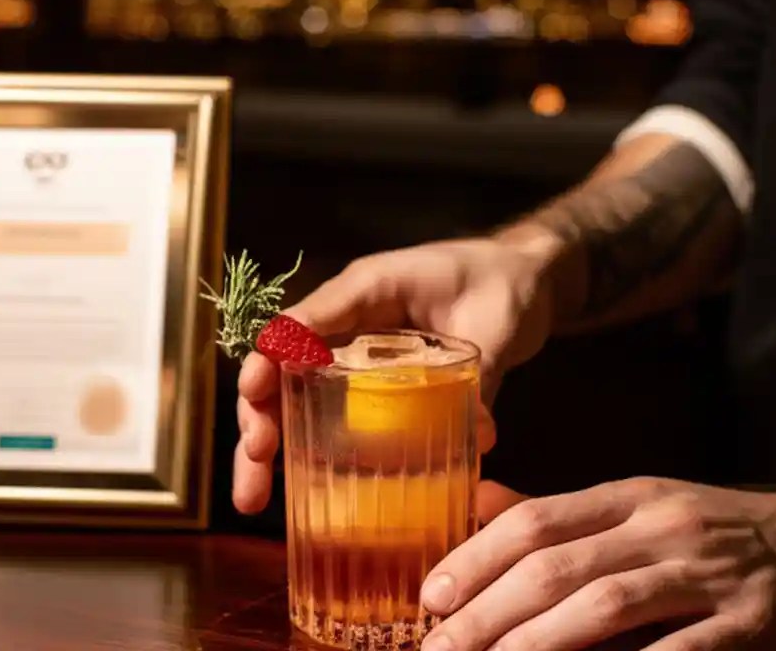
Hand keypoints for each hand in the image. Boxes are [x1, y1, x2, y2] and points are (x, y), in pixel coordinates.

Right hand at [232, 237, 562, 512]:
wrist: (522, 277)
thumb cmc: (501, 282)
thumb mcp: (494, 323)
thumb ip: (482, 375)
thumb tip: (479, 436)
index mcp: (367, 290)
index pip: (301, 323)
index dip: (269, 359)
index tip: (254, 396)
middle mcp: (348, 322)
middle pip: (282, 368)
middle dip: (258, 419)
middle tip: (254, 469)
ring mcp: (354, 353)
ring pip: (294, 397)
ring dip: (271, 446)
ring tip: (253, 499)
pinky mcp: (371, 381)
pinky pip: (327, 414)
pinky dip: (308, 452)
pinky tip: (299, 495)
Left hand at [419, 477, 775, 650]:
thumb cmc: (715, 531)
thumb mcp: (639, 506)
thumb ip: (562, 517)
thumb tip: (477, 504)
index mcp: (628, 496)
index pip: (535, 521)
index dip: (476, 558)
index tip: (431, 597)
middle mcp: (661, 527)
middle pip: (557, 567)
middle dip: (488, 614)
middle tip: (439, 648)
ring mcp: (707, 574)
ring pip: (606, 605)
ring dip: (537, 643)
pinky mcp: (751, 623)